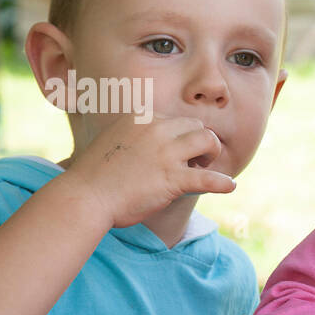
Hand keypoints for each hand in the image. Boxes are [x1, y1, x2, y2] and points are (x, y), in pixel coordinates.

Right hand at [61, 113, 236, 228]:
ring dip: (212, 153)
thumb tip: (151, 146)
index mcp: (141, 117)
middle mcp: (156, 129)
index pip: (176, 120)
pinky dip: (222, 183)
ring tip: (207, 167)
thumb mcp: (113, 142)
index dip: (181, 136)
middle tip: (196, 160)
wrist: (85, 197)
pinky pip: (208, 178)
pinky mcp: (172, 178)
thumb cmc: (94, 175)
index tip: (176, 152)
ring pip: (208, 141)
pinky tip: (230, 186)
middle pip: (196, 126)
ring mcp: (165, 153)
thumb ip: (135, 138)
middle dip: (200, 141)